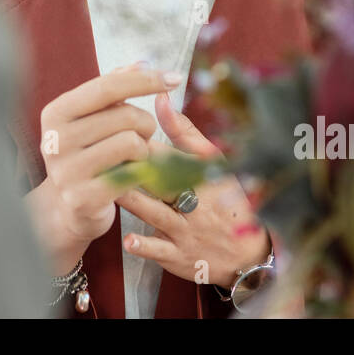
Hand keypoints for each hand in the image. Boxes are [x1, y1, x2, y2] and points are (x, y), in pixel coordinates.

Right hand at [26, 63, 181, 275]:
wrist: (67, 207)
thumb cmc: (86, 152)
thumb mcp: (92, 117)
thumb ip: (114, 88)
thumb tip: (142, 62)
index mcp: (56, 112)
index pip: (108, 86)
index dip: (145, 80)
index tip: (175, 78)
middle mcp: (55, 139)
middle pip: (124, 115)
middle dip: (146, 122)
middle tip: (144, 134)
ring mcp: (67, 170)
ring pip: (131, 143)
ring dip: (144, 148)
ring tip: (135, 155)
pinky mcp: (83, 197)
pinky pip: (132, 173)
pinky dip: (141, 171)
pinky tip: (132, 173)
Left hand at [115, 92, 270, 288]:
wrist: (247, 255)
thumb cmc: (226, 201)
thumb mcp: (215, 164)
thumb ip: (185, 132)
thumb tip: (160, 98)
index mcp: (202, 175)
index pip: (172, 153)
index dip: (145, 142)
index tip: (120, 130)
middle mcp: (194, 201)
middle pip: (162, 180)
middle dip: (136, 168)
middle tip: (107, 155)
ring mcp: (185, 231)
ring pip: (155, 213)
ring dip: (132, 201)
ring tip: (109, 187)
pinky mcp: (178, 256)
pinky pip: (159, 250)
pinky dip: (144, 245)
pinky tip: (127, 239)